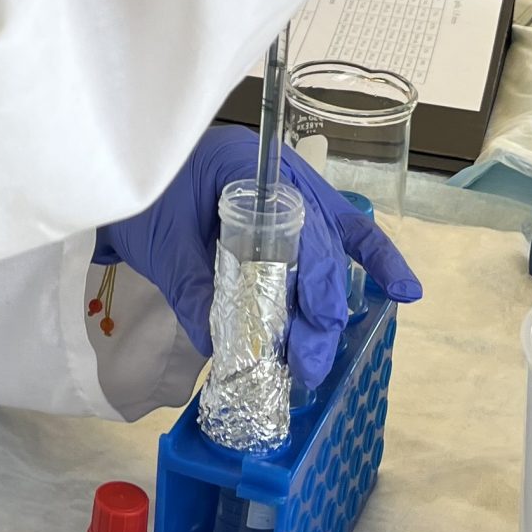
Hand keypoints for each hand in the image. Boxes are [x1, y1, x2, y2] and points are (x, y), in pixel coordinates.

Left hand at [94, 124, 419, 390]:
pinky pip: (343, 234)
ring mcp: (296, 190)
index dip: (307, 294)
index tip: (299, 345)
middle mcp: (284, 179)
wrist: (128, 162)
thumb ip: (190, 286)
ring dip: (329, 306)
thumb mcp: (160, 239)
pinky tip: (403, 291)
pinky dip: (373, 261)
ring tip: (315, 360)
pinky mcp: (296, 208)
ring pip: (334, 249)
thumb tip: (219, 348)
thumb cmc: (145, 192)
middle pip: (321, 249)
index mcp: (249, 172)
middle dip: (316, 315)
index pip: (299, 235)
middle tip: (302, 369)